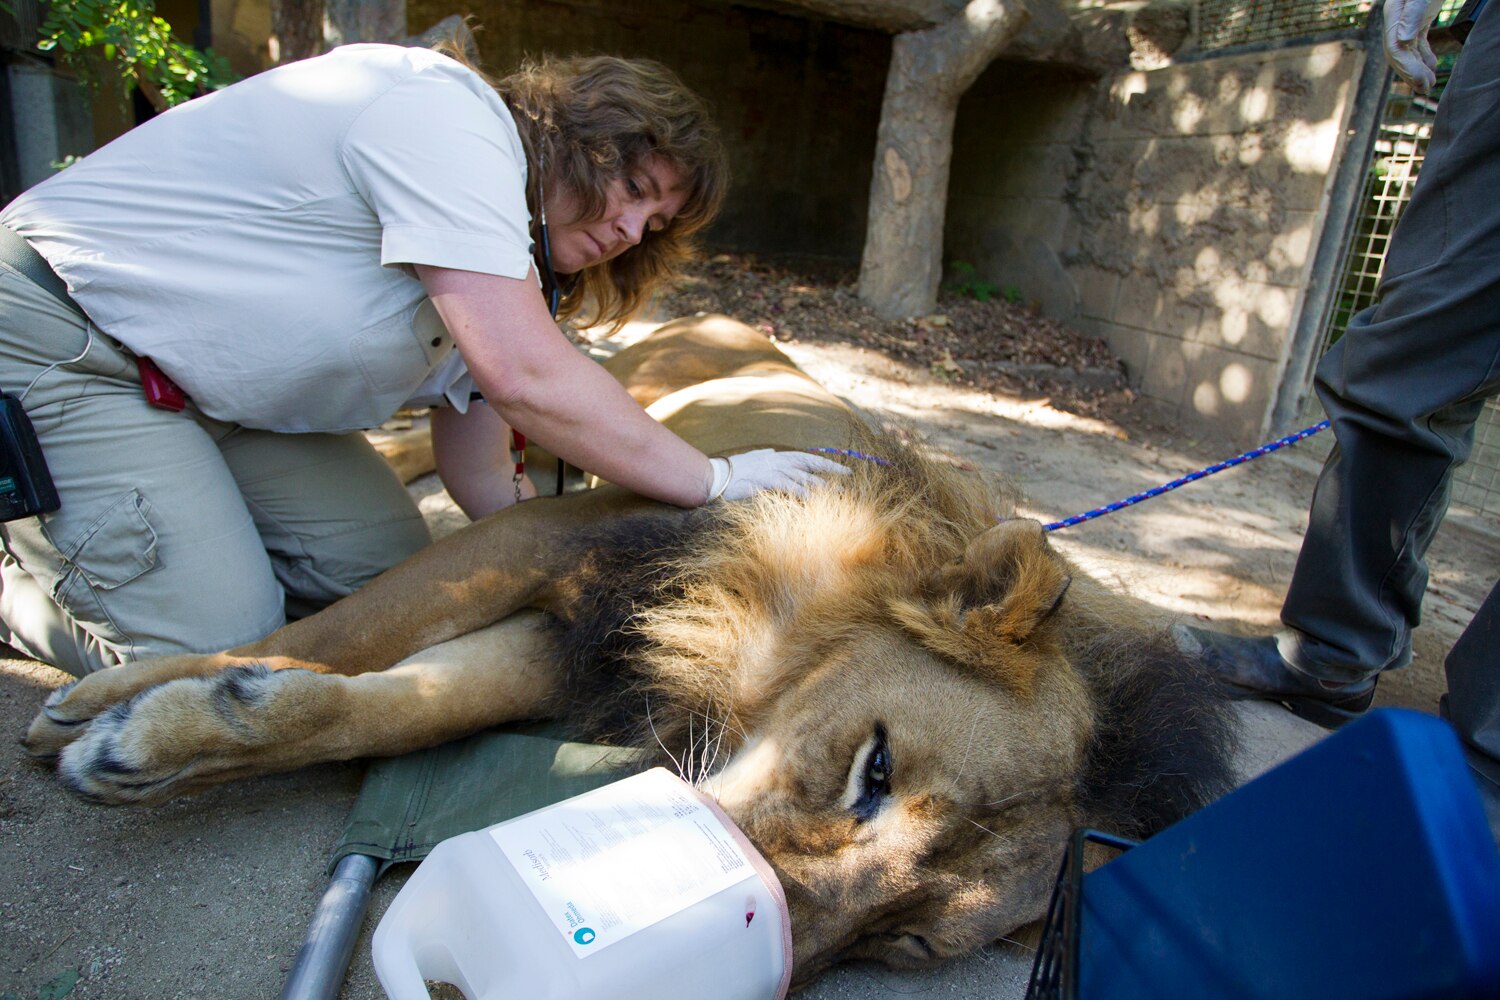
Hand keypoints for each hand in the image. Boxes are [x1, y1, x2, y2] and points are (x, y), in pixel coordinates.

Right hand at [708, 449, 851, 501]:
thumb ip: (765, 457)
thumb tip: (773, 453)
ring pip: (803, 478)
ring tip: (838, 494)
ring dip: (821, 486)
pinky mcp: (767, 481)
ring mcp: (772, 470)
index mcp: (775, 456)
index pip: (805, 458)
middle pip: (809, 465)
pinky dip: (804, 494)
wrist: (714, 477)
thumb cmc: (731, 472)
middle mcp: (777, 460)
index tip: (840, 469)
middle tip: (848, 477)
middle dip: (830, 471)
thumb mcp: (751, 460)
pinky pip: (790, 488)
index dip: (824, 463)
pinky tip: (816, 500)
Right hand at [1383, 0, 1444, 91]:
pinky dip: (1423, 57)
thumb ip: (1412, 15)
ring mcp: (1406, 21)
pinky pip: (1416, 43)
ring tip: (1429, 84)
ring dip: (1417, 69)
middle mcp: (1396, 21)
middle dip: (1411, 73)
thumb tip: (1402, 41)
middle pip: (1398, 54)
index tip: (1421, 80)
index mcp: (1394, 15)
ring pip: (1407, 51)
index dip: (1407, 67)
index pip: (1395, 49)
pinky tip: (1432, 66)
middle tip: (1426, 88)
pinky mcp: (1417, 20)